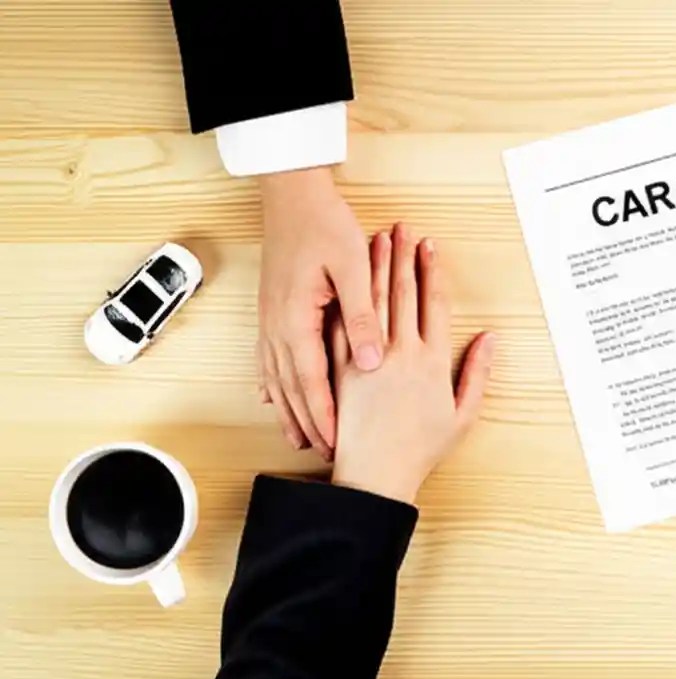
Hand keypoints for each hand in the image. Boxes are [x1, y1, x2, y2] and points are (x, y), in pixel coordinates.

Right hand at [257, 167, 383, 459]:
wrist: (291, 193)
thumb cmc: (325, 223)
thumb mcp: (353, 267)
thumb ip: (363, 316)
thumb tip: (373, 361)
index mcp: (297, 318)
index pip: (311, 381)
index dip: (324, 415)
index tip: (336, 443)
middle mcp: (276, 325)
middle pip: (290, 388)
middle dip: (307, 423)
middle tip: (325, 454)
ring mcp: (269, 319)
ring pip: (276, 377)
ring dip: (288, 410)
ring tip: (300, 438)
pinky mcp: (271, 310)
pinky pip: (268, 358)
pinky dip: (273, 384)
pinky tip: (272, 399)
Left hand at [330, 224, 495, 503]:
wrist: (375, 475)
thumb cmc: (420, 450)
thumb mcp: (463, 415)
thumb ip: (477, 373)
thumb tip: (489, 339)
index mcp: (432, 362)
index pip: (433, 303)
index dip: (433, 271)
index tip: (430, 246)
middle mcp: (401, 354)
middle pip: (403, 294)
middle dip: (404, 257)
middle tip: (404, 228)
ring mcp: (368, 359)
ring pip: (372, 301)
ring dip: (376, 267)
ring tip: (377, 239)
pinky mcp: (342, 369)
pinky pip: (343, 325)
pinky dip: (347, 297)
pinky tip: (346, 276)